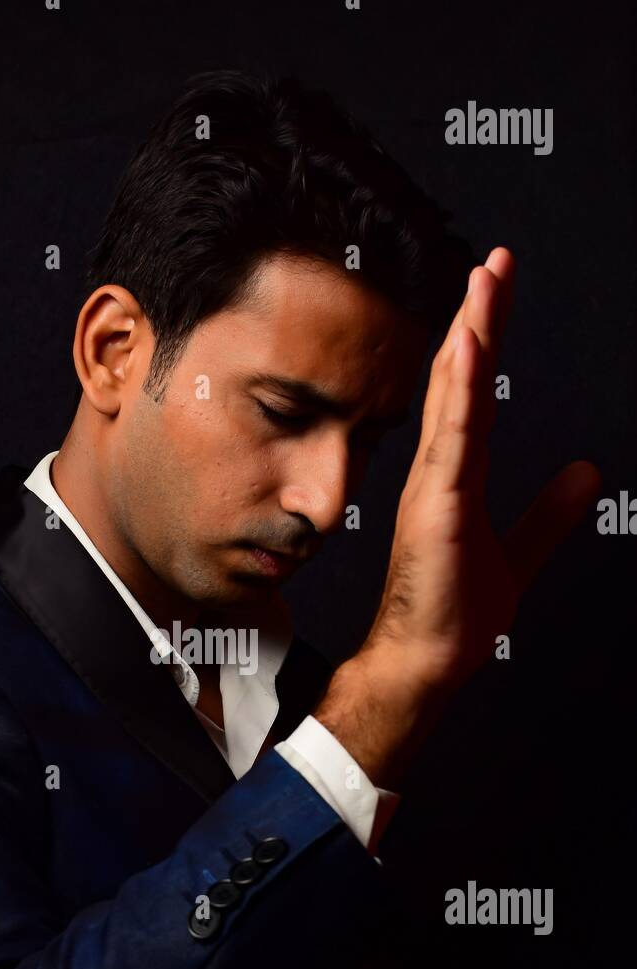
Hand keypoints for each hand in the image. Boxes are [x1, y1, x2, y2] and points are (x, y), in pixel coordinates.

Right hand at [364, 247, 600, 692]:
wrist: (425, 661)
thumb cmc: (452, 616)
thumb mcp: (518, 553)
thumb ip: (549, 513)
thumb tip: (587, 474)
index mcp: (455, 477)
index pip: (472, 394)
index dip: (485, 340)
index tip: (496, 290)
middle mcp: (439, 471)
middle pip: (459, 379)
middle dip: (478, 317)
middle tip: (494, 262)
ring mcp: (434, 484)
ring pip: (453, 396)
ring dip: (470, 335)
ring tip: (485, 282)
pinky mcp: (436, 505)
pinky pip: (453, 438)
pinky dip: (461, 390)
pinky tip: (468, 349)